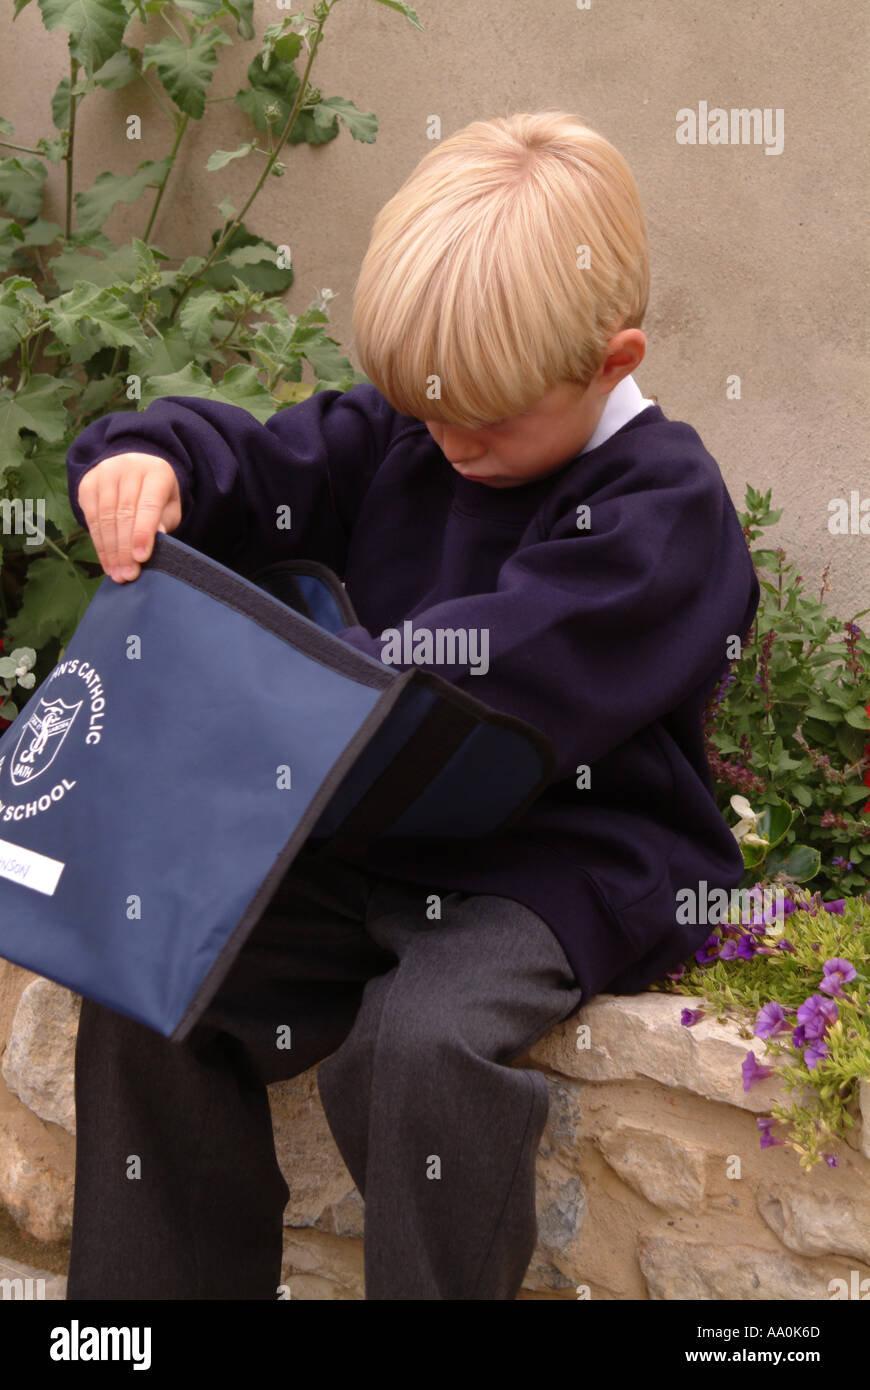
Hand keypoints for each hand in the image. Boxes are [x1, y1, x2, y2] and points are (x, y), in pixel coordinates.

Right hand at [75, 452, 182, 582]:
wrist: (134, 466)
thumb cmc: (157, 494)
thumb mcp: (169, 505)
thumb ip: (164, 521)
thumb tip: (154, 543)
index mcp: (156, 472)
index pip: (148, 505)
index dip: (143, 532)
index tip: (141, 558)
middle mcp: (128, 468)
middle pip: (123, 513)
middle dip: (125, 549)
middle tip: (129, 575)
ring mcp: (104, 474)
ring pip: (104, 518)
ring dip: (110, 551)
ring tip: (118, 574)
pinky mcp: (87, 484)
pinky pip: (91, 519)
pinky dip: (99, 545)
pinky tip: (107, 563)